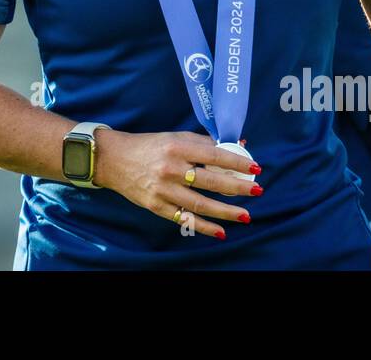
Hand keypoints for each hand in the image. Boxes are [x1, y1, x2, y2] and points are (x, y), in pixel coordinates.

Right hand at [93, 130, 261, 238]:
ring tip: (246, 215)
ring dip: (226, 211)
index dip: (236, 162)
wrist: (113, 159)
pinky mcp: (156, 206)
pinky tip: (221, 231)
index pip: (213, 155)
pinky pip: (185, 219)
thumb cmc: (149, 146)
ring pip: (200, 204)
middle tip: (257, 190)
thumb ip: (203, 142)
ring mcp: (163, 189)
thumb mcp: (174, 138)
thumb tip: (236, 145)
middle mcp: (171, 168)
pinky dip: (204, 227)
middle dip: (237, 187)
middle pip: (210, 181)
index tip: (255, 168)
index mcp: (176, 147)